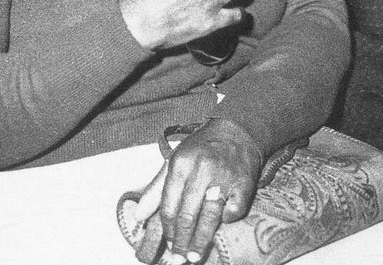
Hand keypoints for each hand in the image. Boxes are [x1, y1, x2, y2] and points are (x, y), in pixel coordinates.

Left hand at [132, 119, 263, 264]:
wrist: (238, 130)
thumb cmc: (201, 149)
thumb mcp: (175, 161)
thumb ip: (156, 189)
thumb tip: (138, 216)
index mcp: (180, 163)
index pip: (169, 205)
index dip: (167, 230)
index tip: (168, 246)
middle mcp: (201, 169)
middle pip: (188, 215)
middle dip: (182, 241)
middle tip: (179, 258)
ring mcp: (224, 175)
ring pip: (209, 216)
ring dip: (201, 241)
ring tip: (195, 257)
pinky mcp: (244, 182)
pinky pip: (234, 209)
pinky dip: (228, 219)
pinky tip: (223, 225)